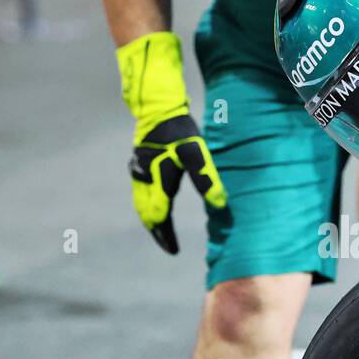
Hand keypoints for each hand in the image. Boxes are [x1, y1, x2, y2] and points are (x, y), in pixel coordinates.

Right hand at [129, 114, 226, 254]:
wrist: (157, 107)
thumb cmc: (179, 130)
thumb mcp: (196, 153)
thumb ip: (206, 179)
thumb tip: (220, 203)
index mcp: (158, 182)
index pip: (160, 218)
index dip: (166, 236)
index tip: (174, 251)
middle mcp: (144, 180)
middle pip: (147, 214)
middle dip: (157, 232)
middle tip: (168, 247)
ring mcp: (139, 171)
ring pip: (141, 204)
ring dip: (151, 220)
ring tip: (161, 231)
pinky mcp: (139, 163)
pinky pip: (141, 193)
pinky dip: (148, 206)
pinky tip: (155, 205)